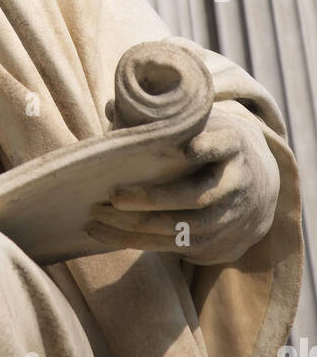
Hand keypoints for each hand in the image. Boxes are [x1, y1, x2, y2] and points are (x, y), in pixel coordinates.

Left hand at [87, 107, 279, 264]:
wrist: (255, 186)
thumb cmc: (210, 144)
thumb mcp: (199, 124)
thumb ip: (162, 117)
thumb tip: (112, 108)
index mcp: (232, 145)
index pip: (225, 144)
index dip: (210, 147)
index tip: (190, 149)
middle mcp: (236, 183)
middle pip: (197, 196)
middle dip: (155, 199)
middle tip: (115, 196)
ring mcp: (229, 217)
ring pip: (184, 228)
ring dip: (140, 225)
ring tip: (101, 216)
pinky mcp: (217, 243)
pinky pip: (176, 247)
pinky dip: (139, 241)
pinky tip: (108, 233)